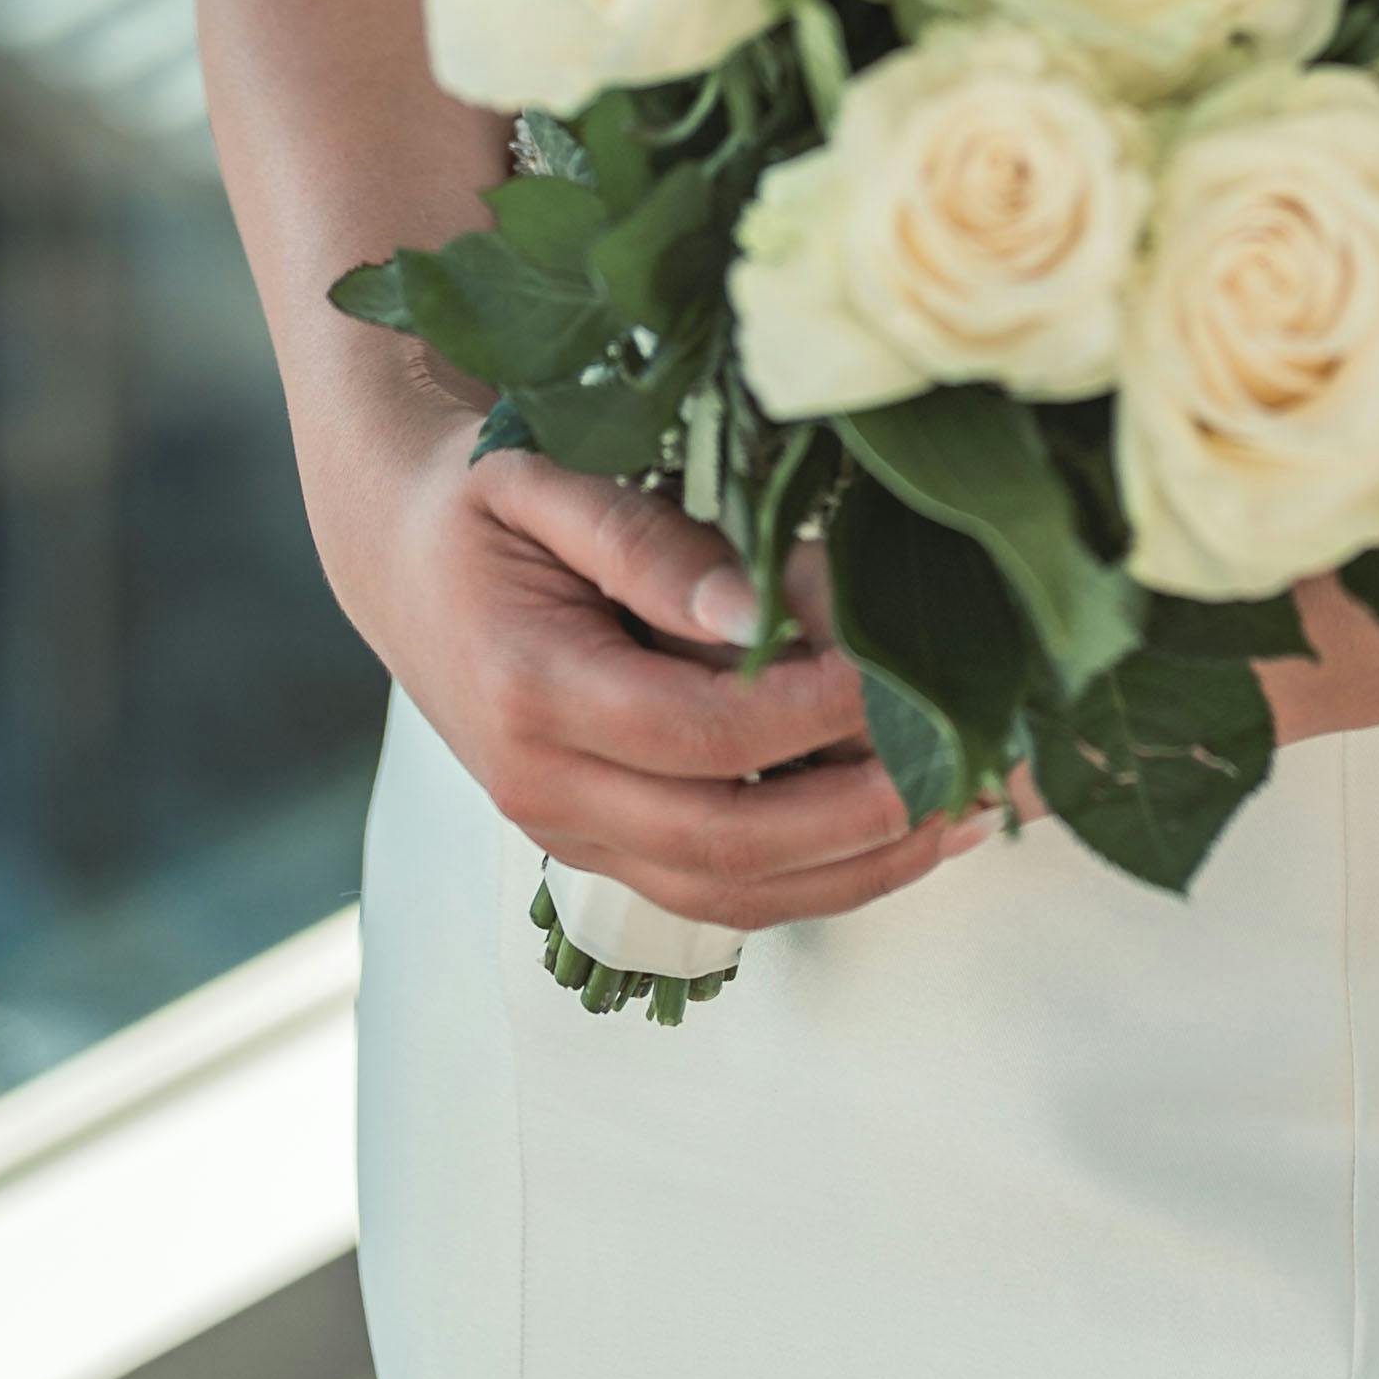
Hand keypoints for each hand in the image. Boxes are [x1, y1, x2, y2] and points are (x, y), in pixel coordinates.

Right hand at [337, 417, 988, 933]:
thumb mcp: (541, 484)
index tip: (899, 667)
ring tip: (973, 811)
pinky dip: (825, 881)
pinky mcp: (607, 851)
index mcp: (530, 692)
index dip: (807, 711)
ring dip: (861, 868)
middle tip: (965, 755)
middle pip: (724, 839)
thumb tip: (751, 610)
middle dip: (859, 810)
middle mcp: (546, 790)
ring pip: (732, 893)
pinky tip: (912, 836)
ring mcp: (574, 836)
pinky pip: (724, 894)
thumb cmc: (482, 509)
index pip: (695, 732)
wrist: (405, 567)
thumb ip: (645, 542)